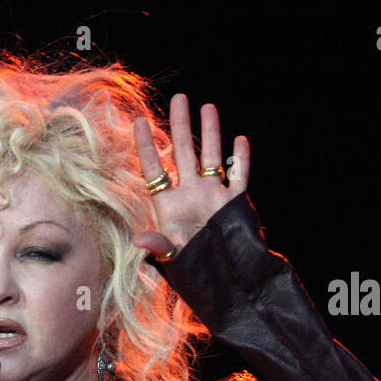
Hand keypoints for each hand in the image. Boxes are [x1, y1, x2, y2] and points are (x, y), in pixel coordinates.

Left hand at [131, 93, 250, 261]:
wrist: (225, 282)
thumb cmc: (193, 272)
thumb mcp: (173, 260)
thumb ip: (159, 246)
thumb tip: (139, 240)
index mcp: (169, 206)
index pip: (154, 169)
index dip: (147, 146)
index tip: (140, 120)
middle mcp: (190, 195)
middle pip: (183, 153)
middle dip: (181, 125)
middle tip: (179, 98)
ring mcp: (213, 197)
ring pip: (212, 157)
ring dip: (211, 133)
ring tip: (207, 107)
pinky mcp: (235, 204)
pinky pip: (239, 176)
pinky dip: (241, 159)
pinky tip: (240, 140)